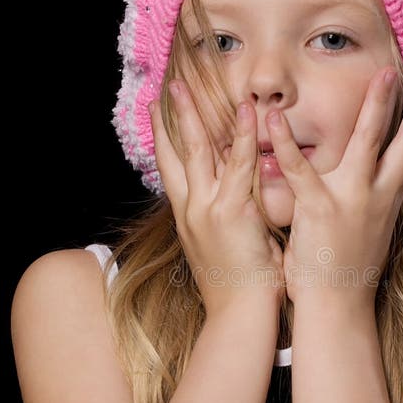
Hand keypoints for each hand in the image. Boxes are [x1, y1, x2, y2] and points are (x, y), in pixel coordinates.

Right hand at [150, 81, 283, 315]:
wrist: (238, 315)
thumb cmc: (237, 287)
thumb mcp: (221, 248)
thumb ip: (224, 220)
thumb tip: (234, 204)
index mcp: (186, 217)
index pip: (171, 170)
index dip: (163, 139)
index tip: (158, 115)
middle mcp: (190, 209)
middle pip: (174, 153)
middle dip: (169, 118)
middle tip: (165, 89)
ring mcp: (206, 209)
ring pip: (197, 151)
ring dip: (192, 115)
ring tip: (188, 86)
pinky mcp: (230, 212)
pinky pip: (237, 165)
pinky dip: (242, 136)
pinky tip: (245, 111)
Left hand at [266, 68, 402, 304]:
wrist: (337, 306)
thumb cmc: (348, 272)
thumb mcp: (369, 232)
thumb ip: (371, 203)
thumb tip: (375, 186)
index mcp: (386, 201)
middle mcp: (377, 196)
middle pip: (400, 142)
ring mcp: (351, 199)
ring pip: (367, 144)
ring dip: (373, 107)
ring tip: (377, 74)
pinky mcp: (319, 208)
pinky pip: (300, 169)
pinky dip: (285, 142)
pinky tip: (273, 118)